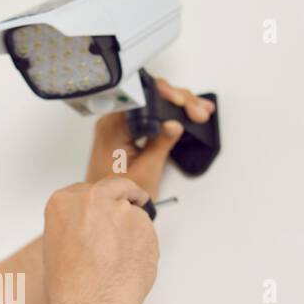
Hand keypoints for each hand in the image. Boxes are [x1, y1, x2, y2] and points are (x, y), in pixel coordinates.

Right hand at [43, 176, 158, 303]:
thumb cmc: (69, 286)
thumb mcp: (56, 247)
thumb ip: (76, 228)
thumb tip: (92, 231)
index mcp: (64, 202)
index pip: (86, 191)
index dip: (100, 200)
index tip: (108, 201)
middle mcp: (93, 199)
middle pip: (117, 187)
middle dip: (127, 194)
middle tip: (138, 200)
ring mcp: (122, 210)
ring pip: (135, 214)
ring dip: (133, 231)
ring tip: (119, 264)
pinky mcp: (145, 226)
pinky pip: (147, 234)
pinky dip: (143, 248)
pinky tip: (130, 268)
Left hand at [82, 77, 216, 198]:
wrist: (105, 208)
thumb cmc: (117, 194)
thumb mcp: (146, 169)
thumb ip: (161, 143)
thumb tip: (174, 123)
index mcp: (113, 127)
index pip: (142, 98)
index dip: (166, 95)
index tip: (184, 103)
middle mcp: (112, 122)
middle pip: (148, 98)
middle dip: (178, 101)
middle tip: (198, 112)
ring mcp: (118, 125)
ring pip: (150, 104)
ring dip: (176, 106)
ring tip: (199, 112)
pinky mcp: (124, 131)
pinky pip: (147, 114)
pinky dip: (167, 114)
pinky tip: (185, 113)